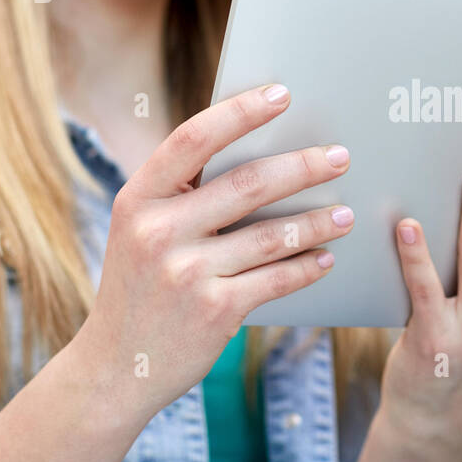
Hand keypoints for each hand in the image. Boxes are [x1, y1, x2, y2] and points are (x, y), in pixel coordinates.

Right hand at [70, 84, 354, 422]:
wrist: (115, 367)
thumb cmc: (140, 288)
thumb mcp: (140, 232)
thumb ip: (183, 196)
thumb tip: (258, 153)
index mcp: (138, 198)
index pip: (194, 139)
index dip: (241, 112)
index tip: (282, 93)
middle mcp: (158, 231)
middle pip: (247, 184)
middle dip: (303, 166)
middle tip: (340, 156)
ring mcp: (186, 272)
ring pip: (272, 234)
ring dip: (318, 221)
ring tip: (346, 213)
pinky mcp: (215, 310)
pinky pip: (277, 279)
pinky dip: (307, 267)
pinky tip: (326, 258)